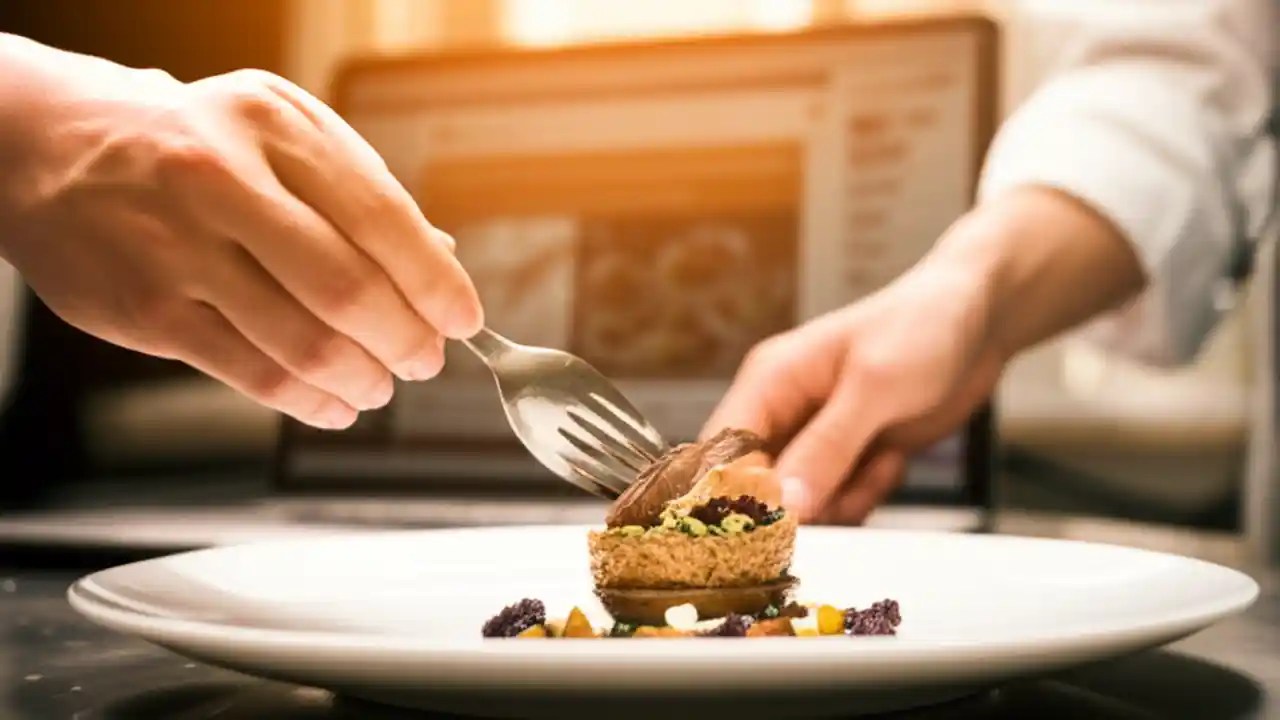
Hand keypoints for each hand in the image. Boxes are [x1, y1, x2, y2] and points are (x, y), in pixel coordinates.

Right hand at [0, 39, 481, 428]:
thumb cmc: (192, 143)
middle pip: (348, 288)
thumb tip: (439, 258)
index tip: (463, 318)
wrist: (51, 149)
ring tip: (382, 386)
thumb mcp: (277, 128)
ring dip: (363, 378)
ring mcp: (178, 248)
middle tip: (425, 360)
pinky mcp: (146, 311)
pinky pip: (251, 373)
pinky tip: (334, 405)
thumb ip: (358, 186)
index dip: (435, 282)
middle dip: (406, 340)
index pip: (382, 218)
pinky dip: (309, 401)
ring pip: (302, 342)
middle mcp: (221, 181)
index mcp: (272, 127)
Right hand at [703, 255, 1004, 524]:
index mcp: (769, 381)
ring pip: (799, 504)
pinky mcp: (848, 458)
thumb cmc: (922, 327)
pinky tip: (891, 462)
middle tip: (846, 491)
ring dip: (841, 501)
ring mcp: (815, 438)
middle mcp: (783, 412)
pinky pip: (837, 503)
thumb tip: (784, 504)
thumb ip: (827, 447)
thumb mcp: (875, 387)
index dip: (735, 493)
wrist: (982, 319)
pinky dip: (864, 497)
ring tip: (881, 461)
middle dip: (799, 504)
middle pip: (757, 486)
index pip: (723, 450)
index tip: (773, 524)